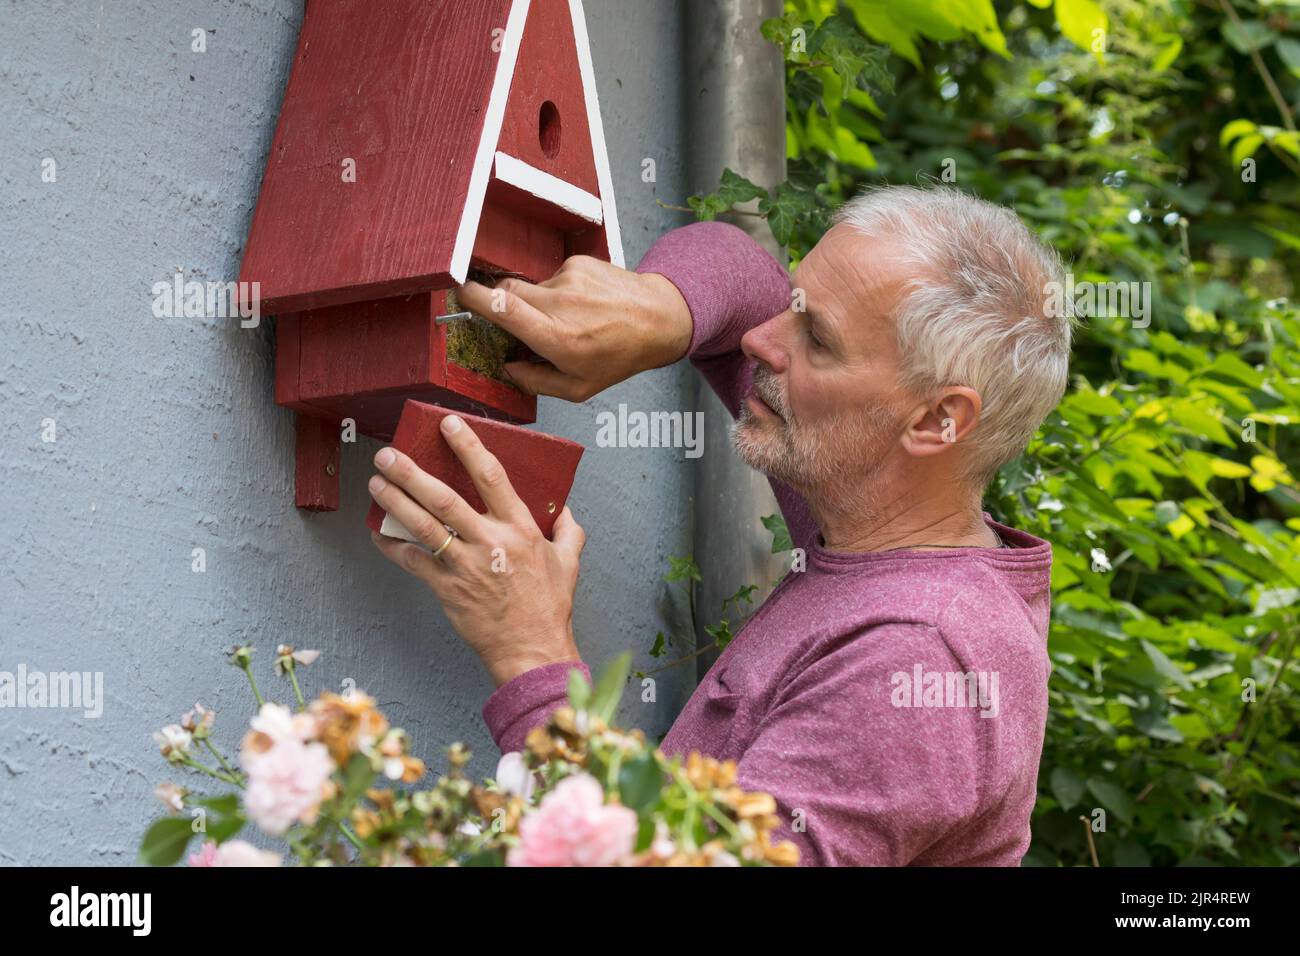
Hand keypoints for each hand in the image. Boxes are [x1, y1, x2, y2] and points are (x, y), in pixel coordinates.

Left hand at [367, 414, 585, 686]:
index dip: (468, 447)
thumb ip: (569, 530)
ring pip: (424, 527)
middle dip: (412, 473)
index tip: (449, 425)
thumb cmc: (549, 607)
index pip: (491, 476)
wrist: (532, 650)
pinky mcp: (448, 590)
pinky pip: (414, 562)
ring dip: (396, 503)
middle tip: (390, 454)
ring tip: (376, 483)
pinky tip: (379, 533)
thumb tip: (565, 509)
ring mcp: (466, 567)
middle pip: (445, 499)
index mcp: (521, 529)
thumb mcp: (569, 562)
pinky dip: (393, 547)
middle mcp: (491, 542)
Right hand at [455, 255, 692, 401]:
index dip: (475, 298)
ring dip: (537, 303)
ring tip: (569, 319)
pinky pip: (552, 277)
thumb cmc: (618, 357)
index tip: (459, 293)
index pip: (504, 309)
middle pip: (506, 291)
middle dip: (499, 304)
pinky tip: (582, 305)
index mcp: (557, 338)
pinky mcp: (578, 262)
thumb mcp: (579, 387)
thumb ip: (536, 382)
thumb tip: (507, 368)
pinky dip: (558, 292)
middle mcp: (560, 304)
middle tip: (516, 322)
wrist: (658, 317)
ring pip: (531, 287)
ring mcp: (569, 278)